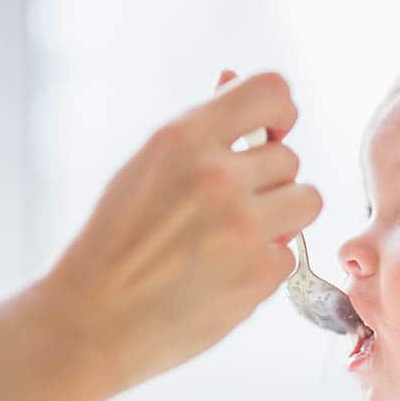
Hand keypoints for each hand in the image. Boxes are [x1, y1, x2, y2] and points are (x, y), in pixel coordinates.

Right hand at [38, 71, 322, 389]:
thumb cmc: (114, 242)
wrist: (92, 321)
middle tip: (229, 208)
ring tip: (236, 238)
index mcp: (184, 139)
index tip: (271, 132)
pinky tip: (223, 276)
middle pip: (290, 159)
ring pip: (307, 201)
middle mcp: (218, 176)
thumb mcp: (146, 169)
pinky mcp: (258, 275)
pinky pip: (290, 254)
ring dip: (281, 218)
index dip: (281, 111)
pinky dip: (264, 265)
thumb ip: (198, 131)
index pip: (271, 92)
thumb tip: (231, 79)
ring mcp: (243, 227)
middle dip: (268, 183)